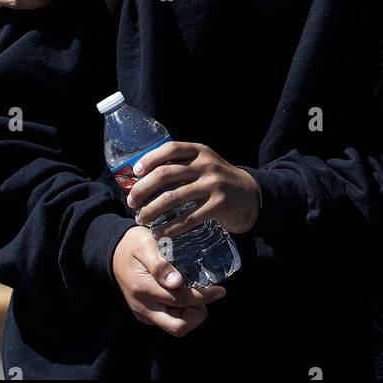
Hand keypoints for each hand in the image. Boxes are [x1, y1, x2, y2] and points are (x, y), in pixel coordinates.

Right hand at [111, 225, 225, 336]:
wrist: (114, 253)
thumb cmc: (133, 245)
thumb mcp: (146, 245)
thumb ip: (160, 265)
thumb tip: (177, 282)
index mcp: (143, 289)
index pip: (180, 301)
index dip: (204, 297)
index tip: (220, 290)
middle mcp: (143, 307)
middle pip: (178, 327)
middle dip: (198, 314)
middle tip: (207, 296)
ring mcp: (144, 313)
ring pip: (175, 327)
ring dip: (191, 313)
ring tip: (198, 293)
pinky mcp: (146, 315)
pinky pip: (168, 321)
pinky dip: (182, 312)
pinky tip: (186, 294)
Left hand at [127, 141, 260, 237]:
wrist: (250, 195)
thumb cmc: (217, 180)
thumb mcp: (204, 164)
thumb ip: (182, 165)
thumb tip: (143, 175)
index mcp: (200, 151)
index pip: (170, 149)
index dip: (149, 159)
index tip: (135, 173)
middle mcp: (206, 165)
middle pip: (165, 174)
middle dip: (143, 190)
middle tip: (132, 202)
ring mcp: (214, 185)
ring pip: (172, 198)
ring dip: (151, 211)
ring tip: (141, 219)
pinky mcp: (219, 205)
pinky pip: (188, 218)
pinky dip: (170, 227)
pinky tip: (159, 233)